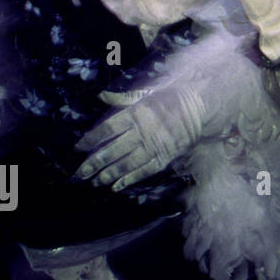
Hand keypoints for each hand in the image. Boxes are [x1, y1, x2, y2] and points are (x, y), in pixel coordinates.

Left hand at [75, 86, 208, 190]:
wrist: (201, 108)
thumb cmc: (172, 98)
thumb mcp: (146, 93)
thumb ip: (123, 98)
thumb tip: (102, 96)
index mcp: (135, 113)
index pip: (106, 129)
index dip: (91, 140)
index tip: (79, 148)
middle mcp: (141, 132)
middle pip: (112, 150)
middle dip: (93, 163)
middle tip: (79, 174)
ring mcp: (153, 146)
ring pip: (125, 164)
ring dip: (108, 174)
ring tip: (95, 181)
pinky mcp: (164, 157)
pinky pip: (144, 171)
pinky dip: (129, 179)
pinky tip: (116, 186)